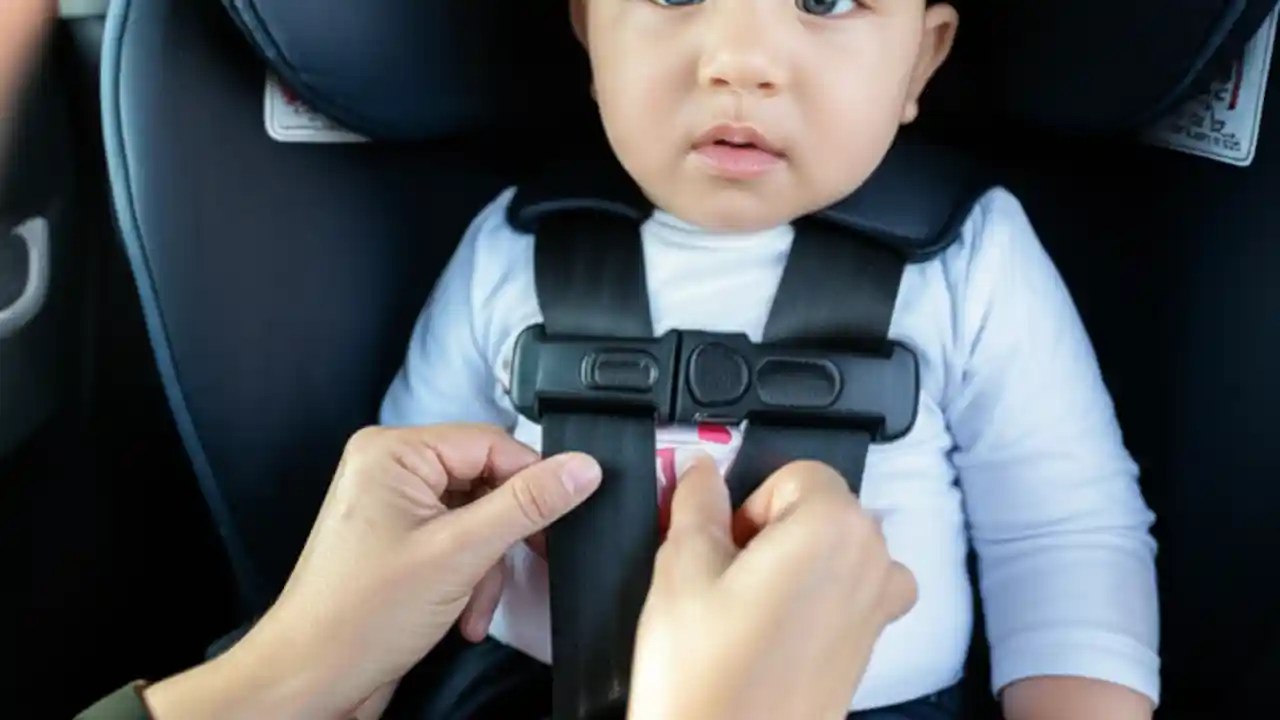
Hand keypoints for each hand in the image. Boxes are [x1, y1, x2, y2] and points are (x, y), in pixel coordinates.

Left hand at [144, 424, 602, 719]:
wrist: (310, 682)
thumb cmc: (358, 618)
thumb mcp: (460, 554)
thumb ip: (526, 506)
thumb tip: (581, 469)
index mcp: (394, 452)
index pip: (491, 442)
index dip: (533, 478)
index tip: (569, 508)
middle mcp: (391, 471)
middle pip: (487, 480)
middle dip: (506, 533)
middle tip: (535, 558)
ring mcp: (394, 509)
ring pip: (478, 518)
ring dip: (489, 566)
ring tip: (478, 604)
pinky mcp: (401, 544)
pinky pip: (458, 543)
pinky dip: (471, 579)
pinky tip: (466, 615)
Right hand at [629, 456, 916, 719]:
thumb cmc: (706, 672)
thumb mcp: (683, 567)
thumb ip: (696, 502)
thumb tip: (700, 468)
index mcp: (835, 526)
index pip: (795, 473)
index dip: (752, 503)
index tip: (725, 543)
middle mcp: (872, 560)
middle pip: (820, 510)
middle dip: (772, 532)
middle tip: (726, 578)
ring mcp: (878, 606)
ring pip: (832, 551)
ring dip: (793, 564)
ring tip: (746, 609)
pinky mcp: (869, 645)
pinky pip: (846, 595)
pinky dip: (813, 600)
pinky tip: (770, 634)